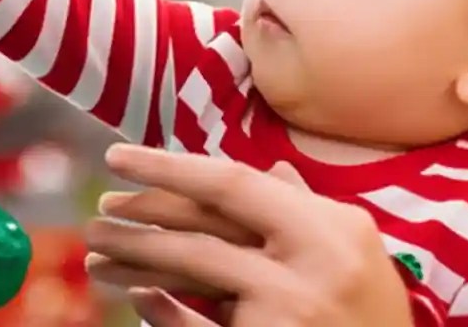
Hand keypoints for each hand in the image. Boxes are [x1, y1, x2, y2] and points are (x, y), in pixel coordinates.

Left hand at [85, 144, 414, 326]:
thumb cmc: (372, 319)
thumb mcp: (356, 257)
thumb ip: (309, 212)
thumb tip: (274, 172)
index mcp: (333, 228)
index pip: (234, 183)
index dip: (168, 166)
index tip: (118, 156)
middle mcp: (313, 264)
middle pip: (204, 226)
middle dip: (141, 214)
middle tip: (99, 211)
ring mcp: (290, 312)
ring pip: (192, 269)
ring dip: (134, 257)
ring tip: (96, 252)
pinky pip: (198, 326)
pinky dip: (163, 312)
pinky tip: (138, 297)